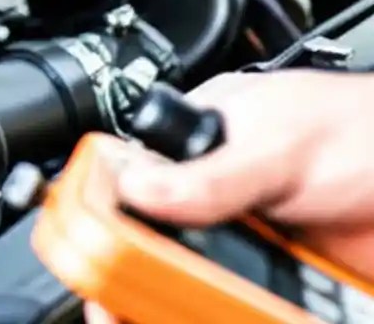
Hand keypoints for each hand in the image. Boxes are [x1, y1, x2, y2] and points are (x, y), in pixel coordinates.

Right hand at [83, 69, 373, 321]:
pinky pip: (235, 300)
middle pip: (151, 241)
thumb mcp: (278, 147)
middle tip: (113, 302)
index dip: (100, 215)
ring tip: (153, 312)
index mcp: (197, 143)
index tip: (87, 248)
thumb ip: (210, 172)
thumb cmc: (362, 128)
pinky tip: (211, 315)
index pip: (127, 180)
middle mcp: (212, 192)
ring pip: (190, 277)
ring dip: (174, 298)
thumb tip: (136, 187)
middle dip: (129, 273)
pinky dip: (221, 311)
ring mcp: (243, 236)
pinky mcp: (276, 276)